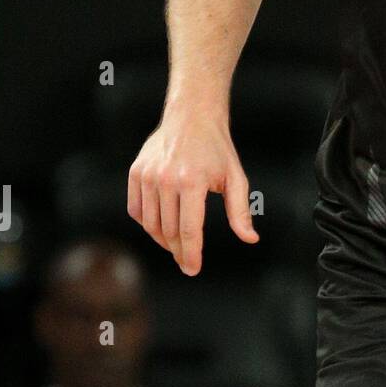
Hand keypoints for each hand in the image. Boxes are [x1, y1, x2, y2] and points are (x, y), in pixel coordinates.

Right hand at [127, 110, 258, 274]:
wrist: (192, 117)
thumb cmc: (217, 149)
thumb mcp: (235, 178)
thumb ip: (240, 211)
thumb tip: (250, 239)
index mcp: (192, 181)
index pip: (189, 229)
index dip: (191, 254)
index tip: (193, 269)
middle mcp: (166, 179)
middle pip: (169, 230)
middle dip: (179, 251)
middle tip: (188, 262)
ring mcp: (147, 175)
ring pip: (151, 224)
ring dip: (163, 241)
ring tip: (177, 246)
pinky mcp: (135, 173)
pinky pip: (136, 210)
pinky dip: (147, 224)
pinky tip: (161, 228)